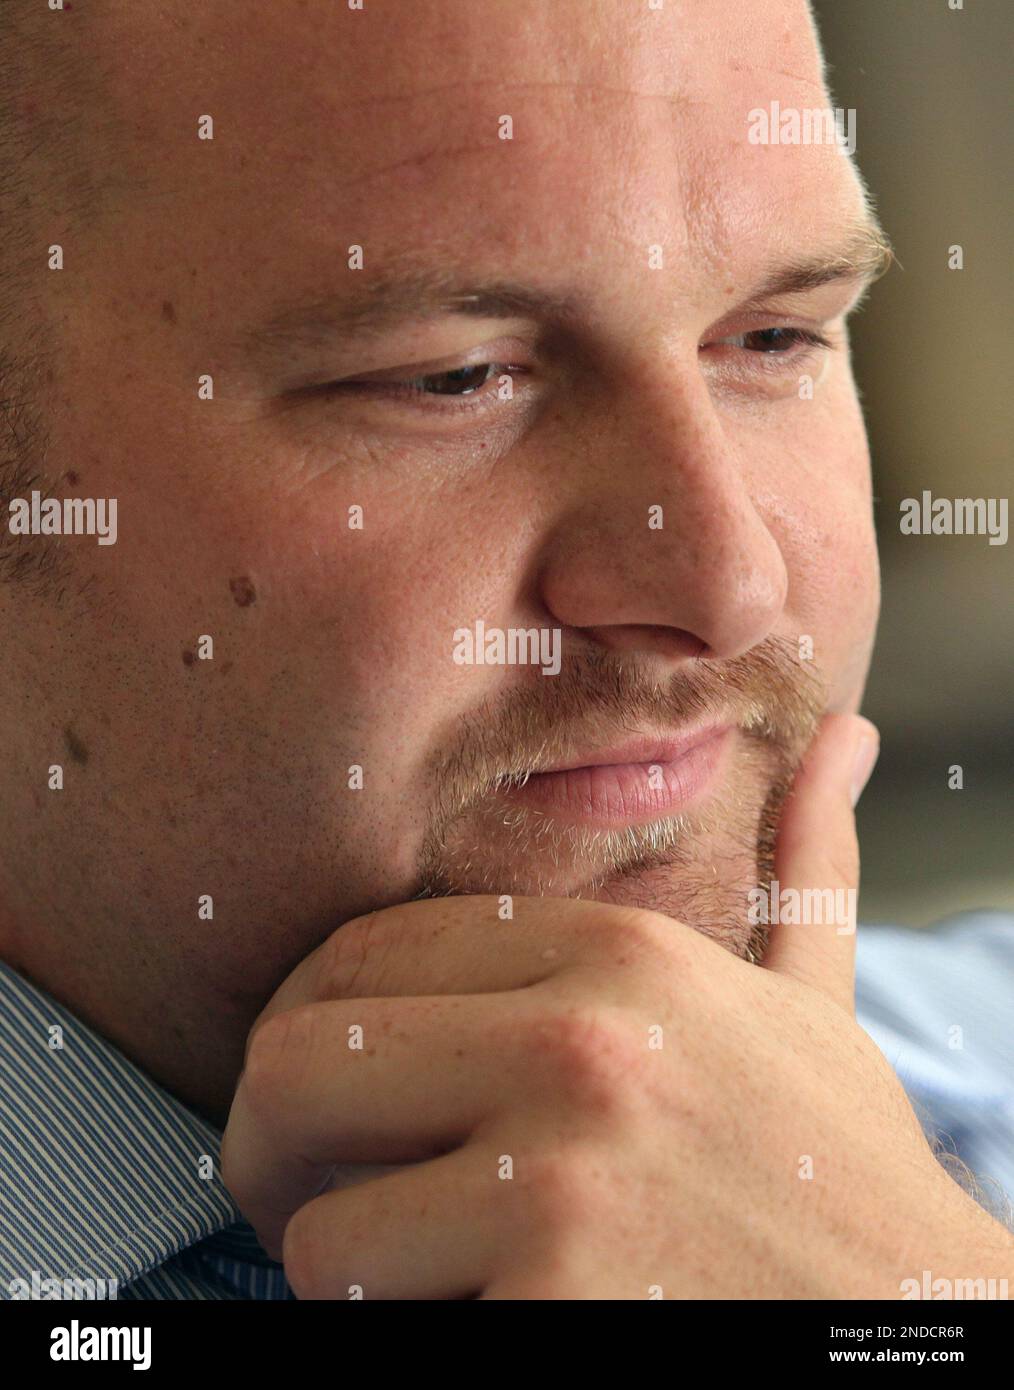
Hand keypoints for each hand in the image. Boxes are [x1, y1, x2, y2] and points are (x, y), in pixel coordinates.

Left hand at [221, 714, 1011, 1297]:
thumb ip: (804, 868)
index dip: (303, 1028)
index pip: (360, 952)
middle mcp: (583, 1044)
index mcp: (619, 954)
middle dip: (269, 1148)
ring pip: (321, 1230)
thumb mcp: (816, 1006)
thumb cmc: (839, 1173)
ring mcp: (566, 1180)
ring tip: (423, 1276)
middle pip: (292, 1064)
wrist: (924, 1324)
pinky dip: (410, 1339)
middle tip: (307, 1198)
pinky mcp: (554, 1307)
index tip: (323, 1100)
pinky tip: (492, 1324)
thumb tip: (845, 739)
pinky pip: (377, 1332)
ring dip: (349, 1272)